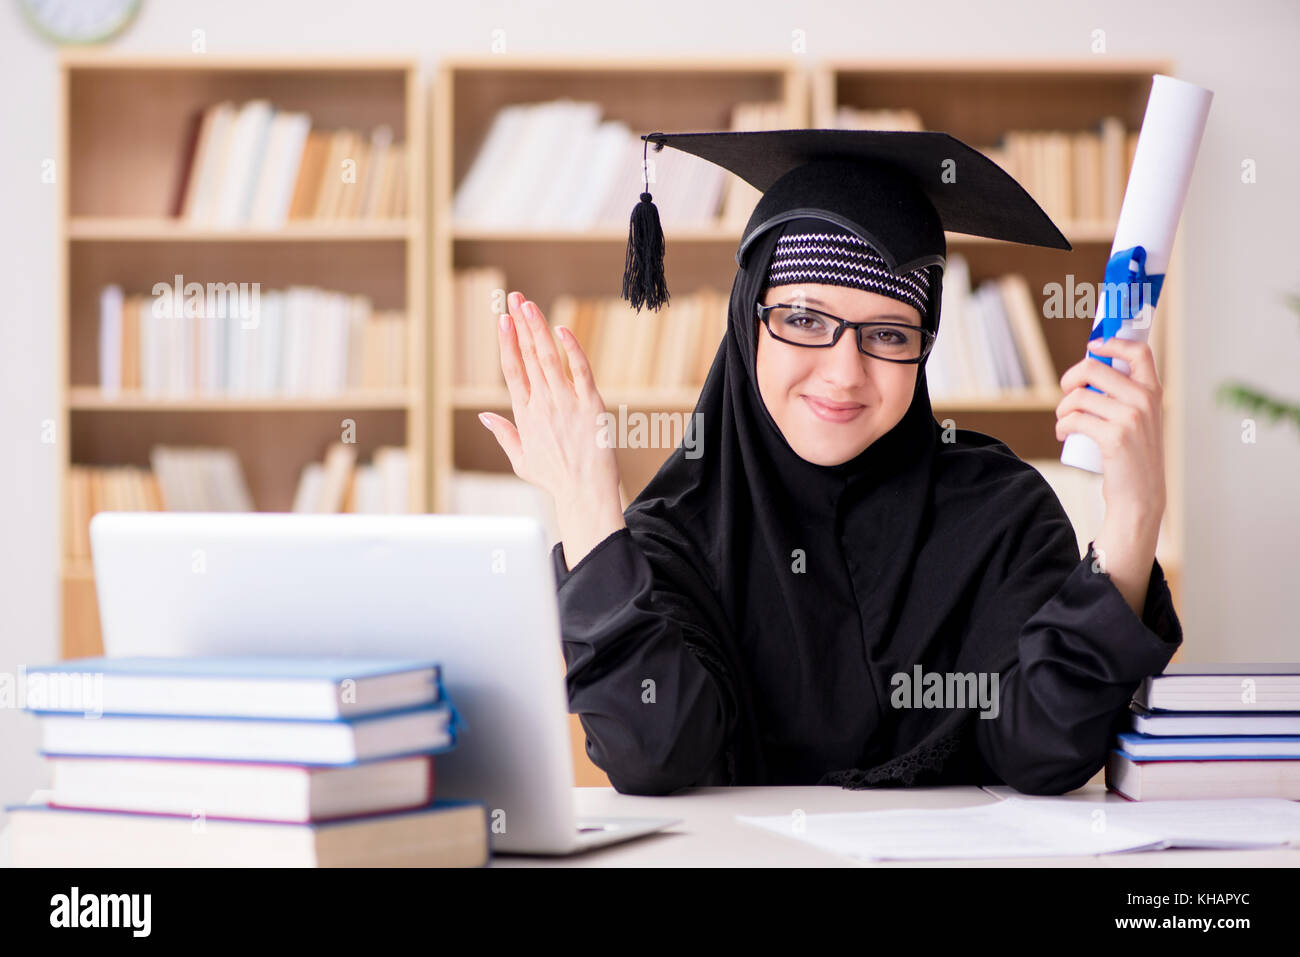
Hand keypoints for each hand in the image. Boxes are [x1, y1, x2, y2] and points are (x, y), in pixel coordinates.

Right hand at [479, 291, 624, 566]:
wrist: (584, 493)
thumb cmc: (555, 479)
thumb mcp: (521, 460)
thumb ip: (504, 433)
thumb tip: (485, 416)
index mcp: (524, 415)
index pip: (512, 370)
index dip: (506, 342)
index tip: (502, 320)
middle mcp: (542, 404)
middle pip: (528, 356)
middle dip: (520, 324)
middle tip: (515, 298)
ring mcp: (566, 403)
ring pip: (549, 357)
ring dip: (538, 328)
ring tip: (529, 305)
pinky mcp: (590, 404)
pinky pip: (580, 369)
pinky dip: (571, 348)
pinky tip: (561, 329)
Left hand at [1055, 336, 1166, 534]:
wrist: (1140, 497)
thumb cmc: (1132, 457)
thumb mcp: (1139, 421)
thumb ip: (1125, 397)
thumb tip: (1090, 371)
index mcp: (1153, 393)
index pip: (1139, 352)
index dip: (1112, 342)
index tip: (1094, 346)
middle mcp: (1146, 401)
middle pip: (1095, 368)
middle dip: (1070, 378)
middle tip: (1066, 393)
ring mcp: (1131, 419)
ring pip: (1078, 396)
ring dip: (1062, 409)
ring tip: (1063, 422)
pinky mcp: (1115, 438)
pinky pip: (1074, 419)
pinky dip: (1061, 425)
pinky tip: (1062, 434)